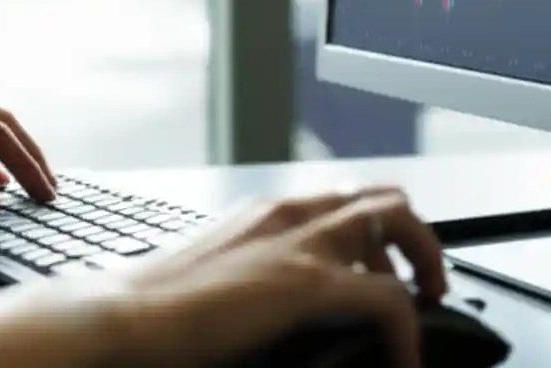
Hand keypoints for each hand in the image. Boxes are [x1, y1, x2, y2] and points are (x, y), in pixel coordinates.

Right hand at [84, 188, 446, 367]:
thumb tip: (278, 303)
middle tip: (424, 282)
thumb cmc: (156, 307)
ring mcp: (302, 243)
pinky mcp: (308, 284)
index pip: (346, 199)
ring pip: (399, 223)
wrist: (122, 320)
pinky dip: (408, 331)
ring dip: (425, 264)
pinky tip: (404, 361)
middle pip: (384, 199)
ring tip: (428, 308)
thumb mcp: (222, 275)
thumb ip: (260, 273)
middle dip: (415, 240)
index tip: (389, 268)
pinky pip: (389, 300)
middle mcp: (292, 213)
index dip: (381, 234)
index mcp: (270, 212)